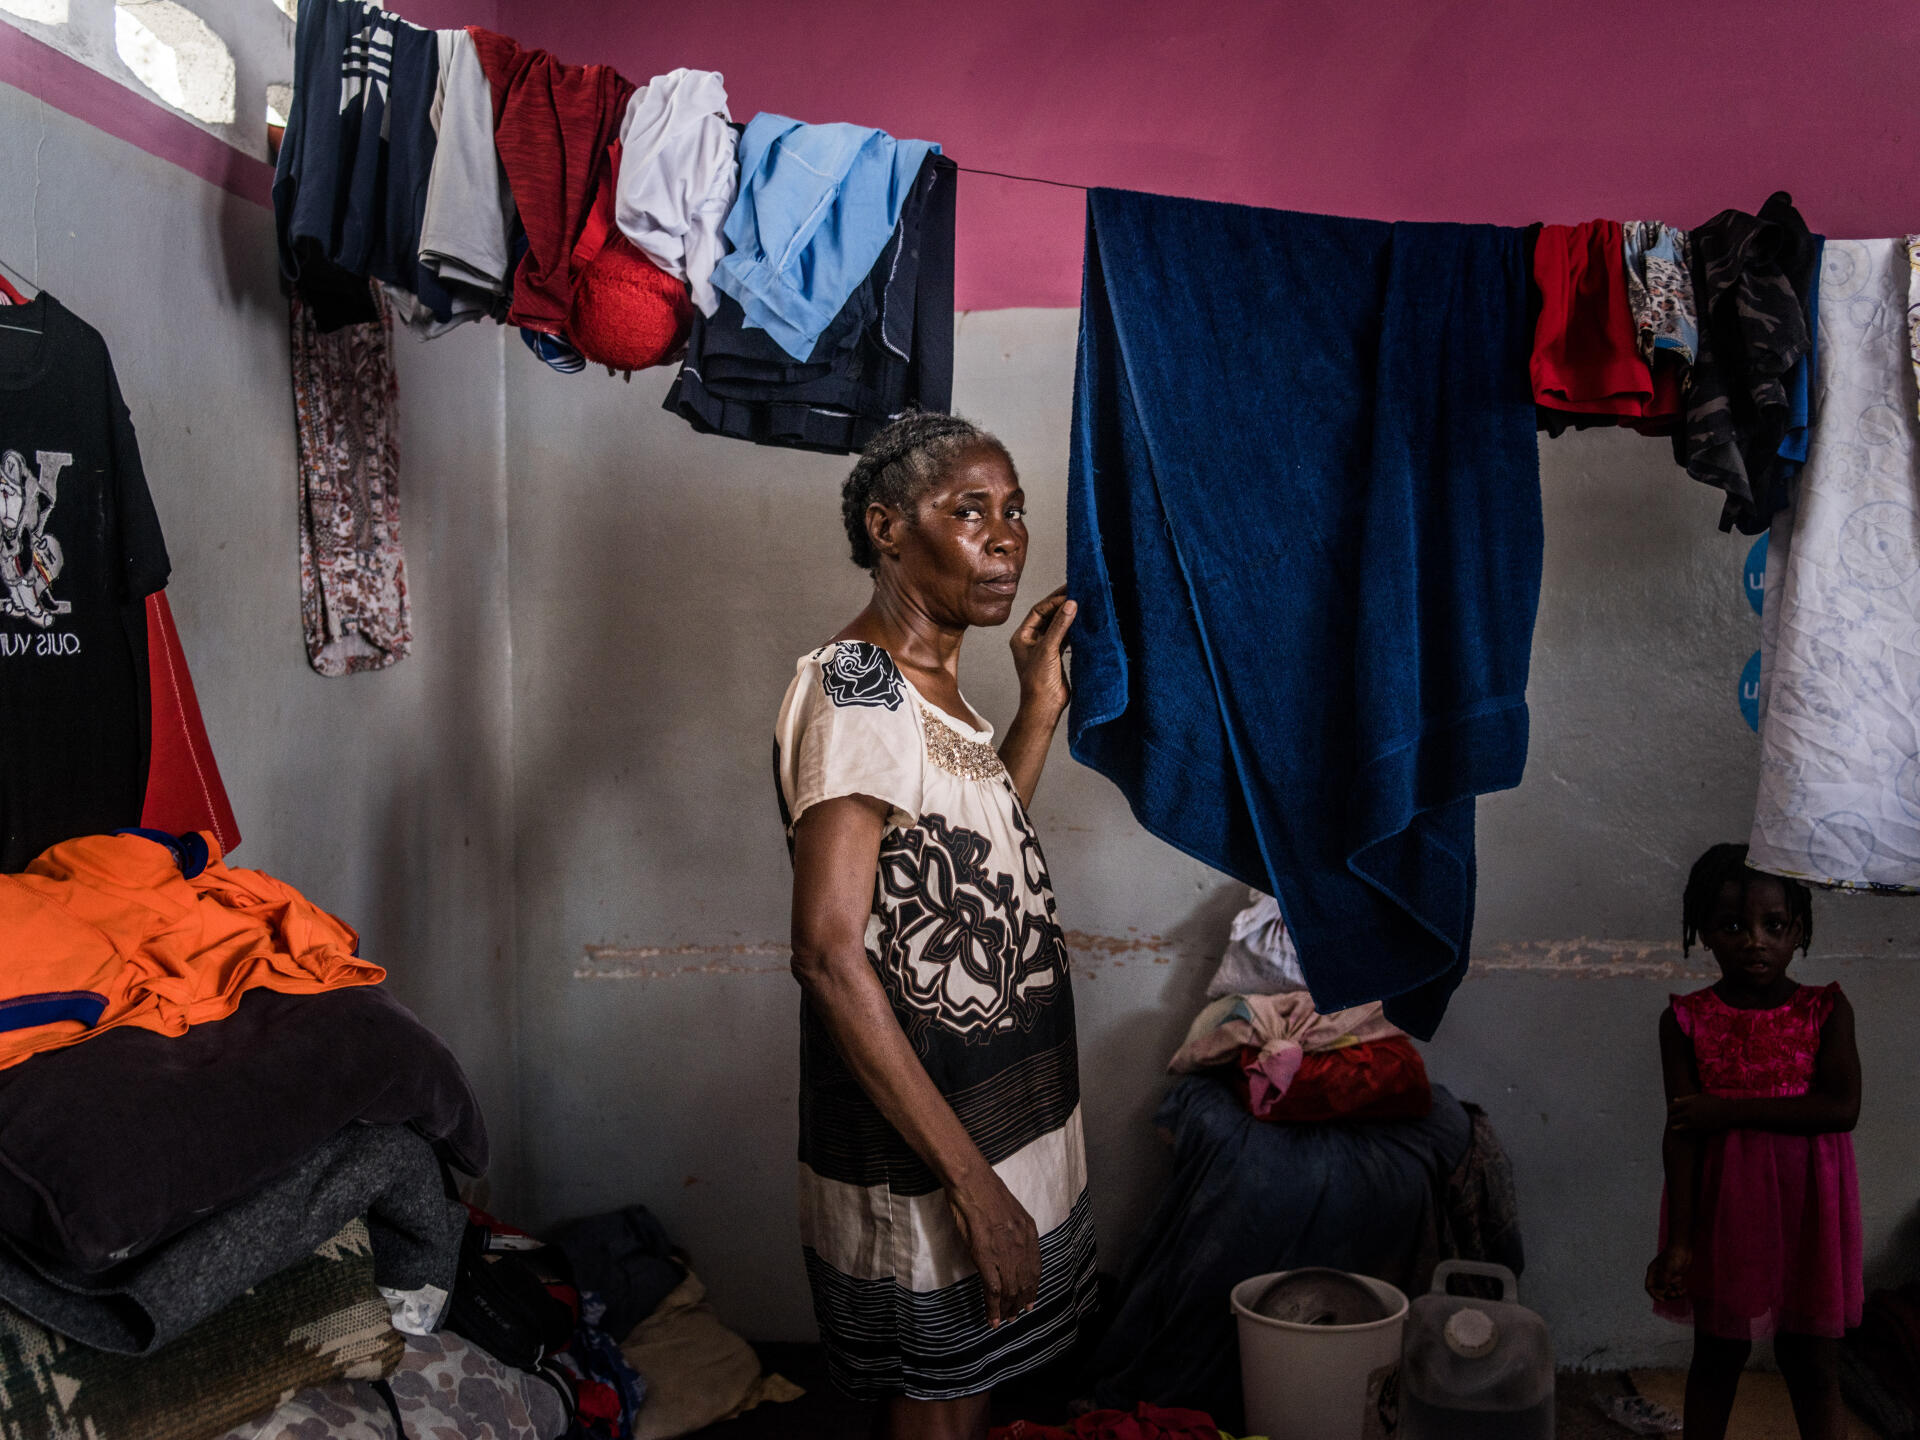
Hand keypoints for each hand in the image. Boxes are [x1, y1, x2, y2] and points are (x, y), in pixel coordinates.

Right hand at [948, 1172, 1039, 1327]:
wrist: (971, 1182)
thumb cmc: (985, 1190)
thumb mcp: (1011, 1210)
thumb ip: (1014, 1230)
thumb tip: (1010, 1245)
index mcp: (1029, 1232)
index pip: (1035, 1268)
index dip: (1032, 1288)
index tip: (1030, 1301)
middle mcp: (1022, 1245)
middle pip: (1025, 1283)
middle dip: (1021, 1302)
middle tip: (1015, 1315)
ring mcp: (1005, 1253)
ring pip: (1011, 1290)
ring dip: (1007, 1309)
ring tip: (1004, 1320)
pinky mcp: (986, 1258)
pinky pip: (993, 1290)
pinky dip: (993, 1308)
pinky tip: (992, 1318)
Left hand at [1010, 587, 1076, 716]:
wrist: (1045, 706)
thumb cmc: (1038, 681)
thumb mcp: (1048, 649)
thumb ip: (1060, 626)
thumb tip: (1070, 604)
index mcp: (1022, 636)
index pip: (1038, 611)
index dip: (1053, 600)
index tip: (1070, 593)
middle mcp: (1032, 640)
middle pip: (1048, 616)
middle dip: (1062, 605)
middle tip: (1078, 592)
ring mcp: (1045, 648)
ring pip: (1058, 626)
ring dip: (1069, 617)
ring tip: (1083, 604)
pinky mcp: (1056, 657)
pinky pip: (1065, 637)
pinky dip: (1074, 630)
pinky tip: (1083, 623)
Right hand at [1645, 1244, 1691, 1304]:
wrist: (1683, 1248)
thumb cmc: (1673, 1255)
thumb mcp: (1667, 1269)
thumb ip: (1663, 1281)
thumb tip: (1662, 1292)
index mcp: (1653, 1272)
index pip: (1650, 1287)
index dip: (1655, 1294)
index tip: (1662, 1299)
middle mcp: (1659, 1276)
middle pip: (1660, 1290)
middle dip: (1667, 1294)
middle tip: (1674, 1294)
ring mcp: (1668, 1276)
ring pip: (1669, 1290)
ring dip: (1675, 1294)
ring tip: (1681, 1292)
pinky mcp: (1676, 1276)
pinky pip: (1677, 1288)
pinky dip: (1680, 1291)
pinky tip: (1685, 1290)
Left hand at [1668, 1094, 1733, 1133]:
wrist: (1729, 1113)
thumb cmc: (1714, 1102)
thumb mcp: (1700, 1096)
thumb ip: (1686, 1098)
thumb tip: (1674, 1100)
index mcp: (1688, 1104)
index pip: (1671, 1108)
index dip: (1671, 1110)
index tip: (1673, 1111)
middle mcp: (1689, 1114)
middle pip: (1672, 1118)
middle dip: (1672, 1118)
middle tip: (1674, 1119)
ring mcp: (1694, 1124)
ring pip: (1677, 1128)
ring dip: (1676, 1127)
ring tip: (1676, 1126)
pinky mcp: (1699, 1132)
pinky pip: (1687, 1133)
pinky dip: (1685, 1132)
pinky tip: (1687, 1130)